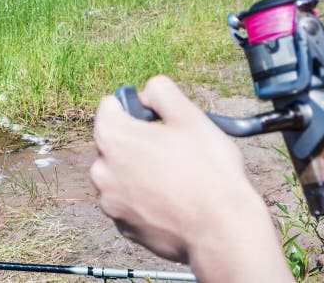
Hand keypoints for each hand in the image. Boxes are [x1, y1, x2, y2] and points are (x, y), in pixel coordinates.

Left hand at [90, 76, 291, 281]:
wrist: (222, 232)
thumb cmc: (208, 172)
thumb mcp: (189, 115)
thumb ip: (161, 91)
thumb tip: (147, 93)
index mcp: (112, 137)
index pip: (109, 106)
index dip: (135, 107)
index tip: (156, 119)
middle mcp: (101, 170)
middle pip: (114, 141)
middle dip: (137, 141)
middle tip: (172, 150)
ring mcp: (110, 201)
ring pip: (122, 173)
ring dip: (140, 170)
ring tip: (176, 178)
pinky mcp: (122, 226)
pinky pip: (129, 200)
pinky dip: (145, 197)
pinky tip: (173, 201)